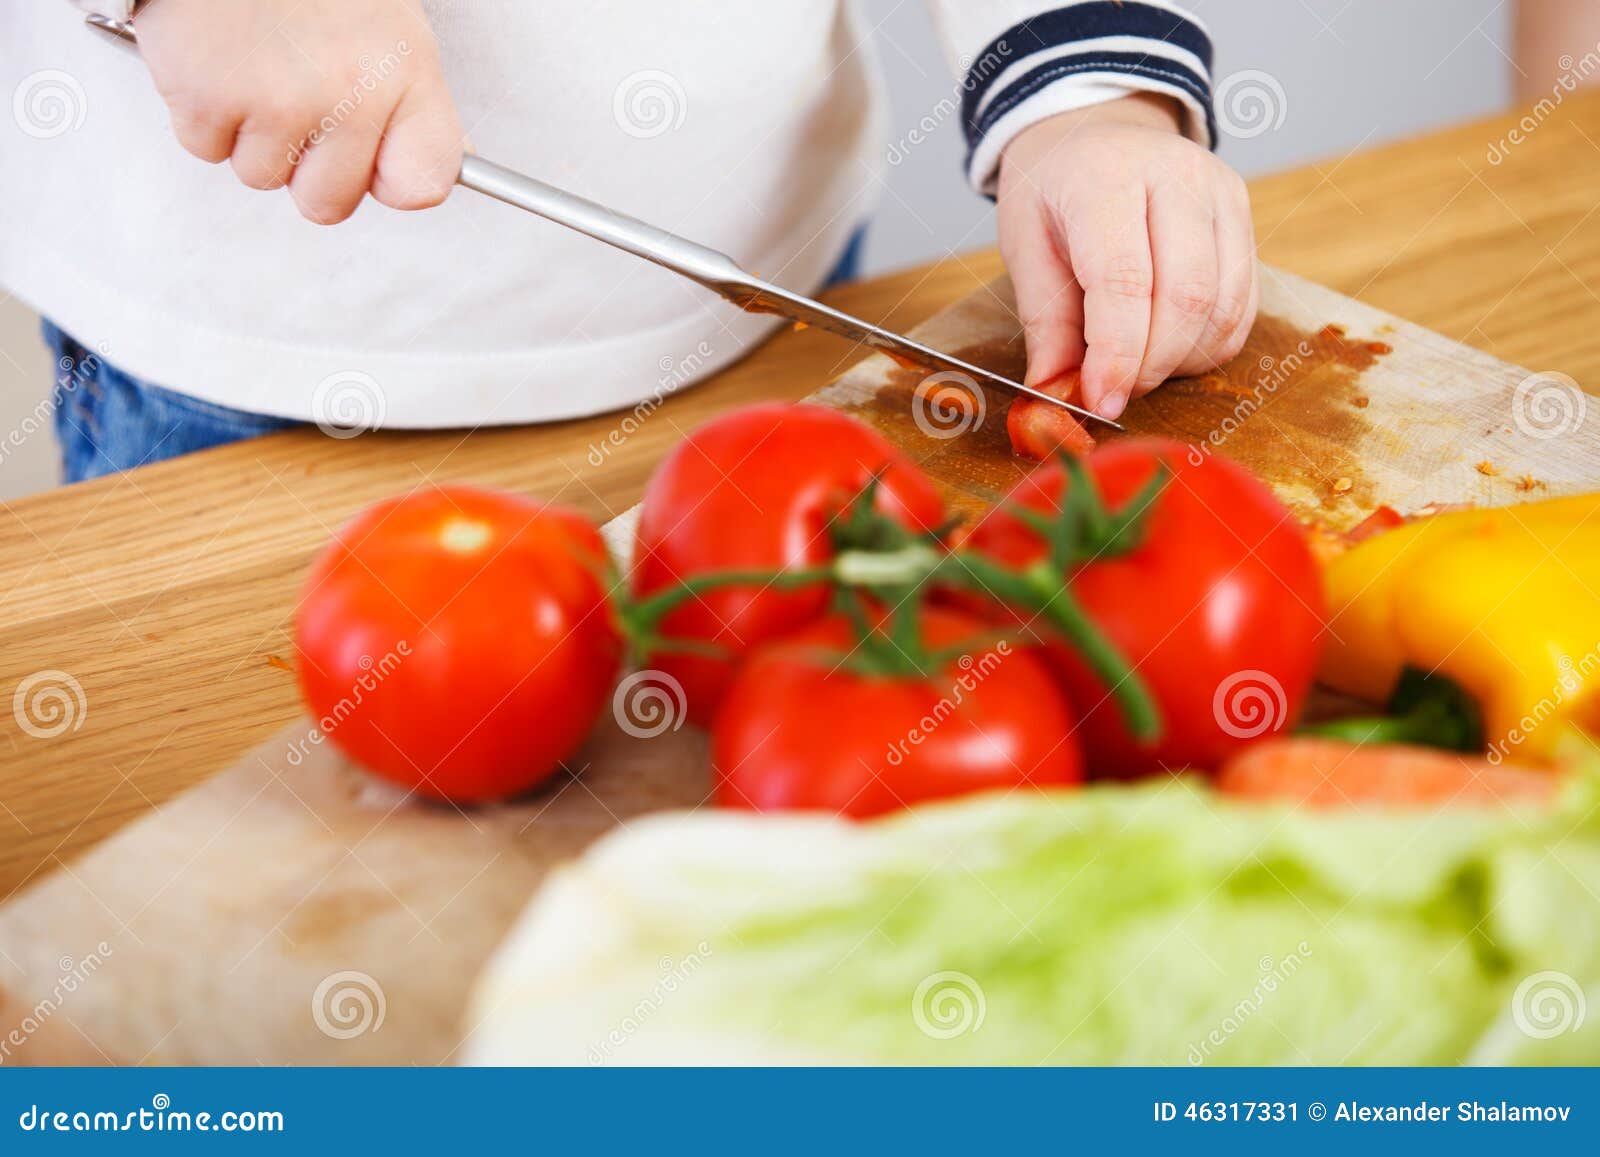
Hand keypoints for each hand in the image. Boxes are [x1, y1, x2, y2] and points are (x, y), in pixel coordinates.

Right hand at [136, 0, 463, 224]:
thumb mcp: (388, 30)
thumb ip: (413, 108)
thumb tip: (431, 179)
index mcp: (404, 74)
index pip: (423, 183)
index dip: (388, 180)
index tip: (373, 162)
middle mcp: (349, 93)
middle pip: (328, 205)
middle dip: (304, 166)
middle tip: (292, 97)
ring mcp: (277, 101)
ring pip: (261, 177)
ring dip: (250, 133)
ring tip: (253, 63)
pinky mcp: (207, 99)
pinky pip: (204, 150)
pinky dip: (202, 112)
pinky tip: (218, 58)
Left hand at [997, 93, 1257, 420]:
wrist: (1097, 133)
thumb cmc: (1053, 189)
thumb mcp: (1025, 244)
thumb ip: (1045, 319)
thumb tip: (1056, 391)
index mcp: (1107, 177)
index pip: (1125, 280)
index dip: (1118, 354)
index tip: (1101, 402)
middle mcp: (1177, 177)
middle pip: (1187, 298)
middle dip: (1150, 365)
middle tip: (1115, 391)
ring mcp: (1222, 194)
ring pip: (1223, 308)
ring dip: (1180, 361)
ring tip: (1136, 365)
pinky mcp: (1245, 218)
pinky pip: (1242, 307)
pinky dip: (1207, 346)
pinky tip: (1168, 346)